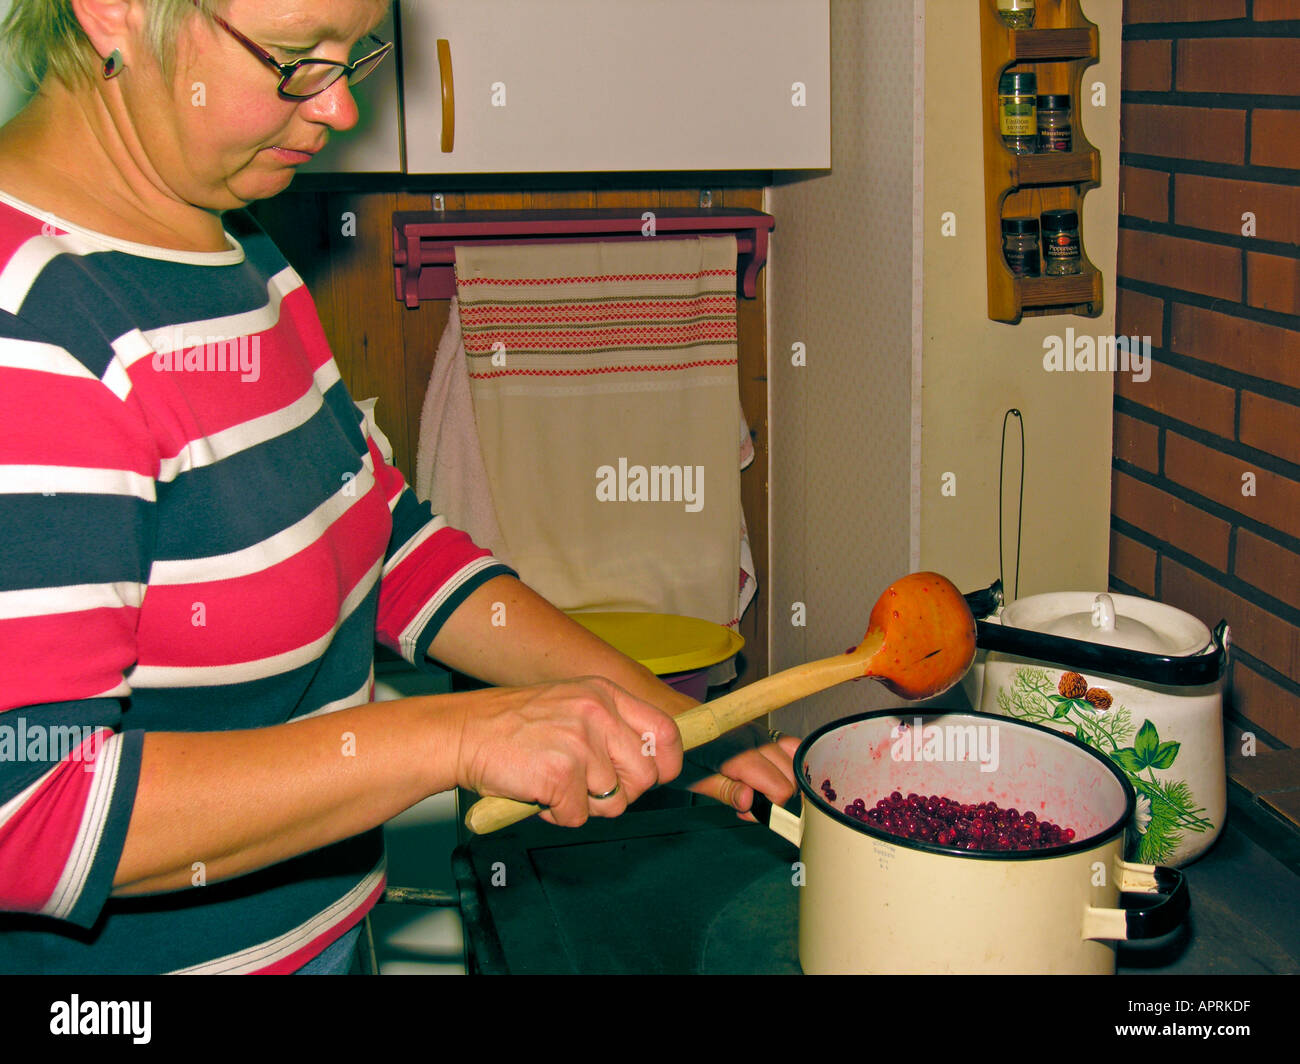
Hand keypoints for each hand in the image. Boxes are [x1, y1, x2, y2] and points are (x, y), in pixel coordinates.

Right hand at [455, 676, 683, 826]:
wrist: (462, 733)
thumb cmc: (515, 726)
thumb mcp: (571, 705)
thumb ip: (610, 727)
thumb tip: (650, 766)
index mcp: (605, 694)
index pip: (666, 731)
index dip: (667, 763)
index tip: (655, 777)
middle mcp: (598, 714)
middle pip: (646, 776)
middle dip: (622, 793)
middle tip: (588, 788)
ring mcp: (580, 744)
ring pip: (614, 802)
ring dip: (585, 805)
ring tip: (555, 785)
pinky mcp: (560, 774)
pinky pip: (578, 816)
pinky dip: (557, 814)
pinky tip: (537, 792)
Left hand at [683, 723, 801, 819]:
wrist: (672, 717)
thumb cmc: (679, 749)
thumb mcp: (691, 778)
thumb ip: (723, 791)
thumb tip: (749, 802)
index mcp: (736, 750)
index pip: (779, 787)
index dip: (771, 809)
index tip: (748, 813)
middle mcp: (754, 736)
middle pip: (791, 776)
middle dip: (776, 798)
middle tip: (746, 805)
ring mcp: (760, 730)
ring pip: (794, 761)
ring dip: (781, 781)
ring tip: (755, 790)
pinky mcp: (761, 729)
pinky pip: (788, 747)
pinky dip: (785, 765)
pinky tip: (764, 775)